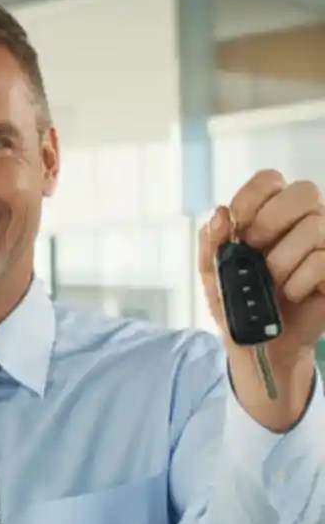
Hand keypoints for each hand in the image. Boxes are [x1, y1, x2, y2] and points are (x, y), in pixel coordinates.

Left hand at [198, 170, 323, 430]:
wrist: (257, 344)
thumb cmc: (238, 301)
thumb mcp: (213, 274)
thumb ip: (211, 243)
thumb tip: (220, 214)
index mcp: (271, 215)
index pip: (270, 179)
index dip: (252, 196)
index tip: (237, 223)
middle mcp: (304, 223)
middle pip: (304, 192)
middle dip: (271, 221)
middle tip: (255, 249)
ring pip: (314, 227)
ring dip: (281, 260)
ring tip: (271, 282)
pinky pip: (323, 260)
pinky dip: (298, 280)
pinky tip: (290, 293)